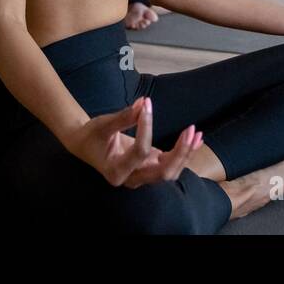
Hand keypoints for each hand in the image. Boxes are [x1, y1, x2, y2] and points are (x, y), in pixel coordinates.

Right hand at [64, 98, 203, 188]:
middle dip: (179, 153)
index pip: (140, 152)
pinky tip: (197, 138)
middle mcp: (131, 179)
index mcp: (116, 172)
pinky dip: (184, 152)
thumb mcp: (103, 124)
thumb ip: (124, 117)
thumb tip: (144, 103)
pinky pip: (171, 164)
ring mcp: (142, 176)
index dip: (146, 128)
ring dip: (185, 153)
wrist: (86, 145)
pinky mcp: (150, 167)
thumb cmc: (92, 135)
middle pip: (163, 173)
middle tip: (190, 130)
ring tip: (195, 133)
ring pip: (170, 172)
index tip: (147, 105)